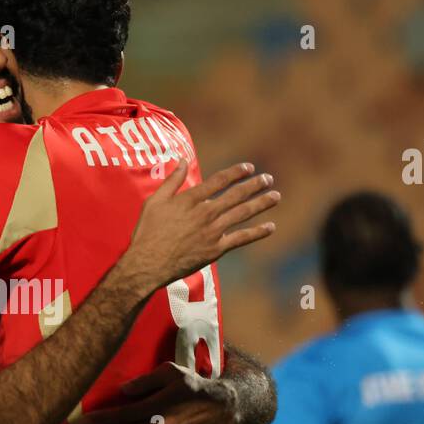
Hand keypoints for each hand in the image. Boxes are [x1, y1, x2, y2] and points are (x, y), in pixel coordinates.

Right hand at [118, 160, 278, 294]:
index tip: (249, 167)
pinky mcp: (215, 249)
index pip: (219, 180)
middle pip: (236, 195)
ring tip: (275, 196)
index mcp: (191, 199)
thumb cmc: (148, 232)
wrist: (148, 263)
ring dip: (261, 204)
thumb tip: (181, 160)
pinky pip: (241, 238)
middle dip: (254, 185)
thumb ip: (171, 181)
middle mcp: (205, 213)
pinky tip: (270, 227)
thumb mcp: (154, 201)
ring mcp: (212, 231)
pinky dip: (257, 232)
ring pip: (243, 213)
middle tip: (268, 179)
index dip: (236, 172)